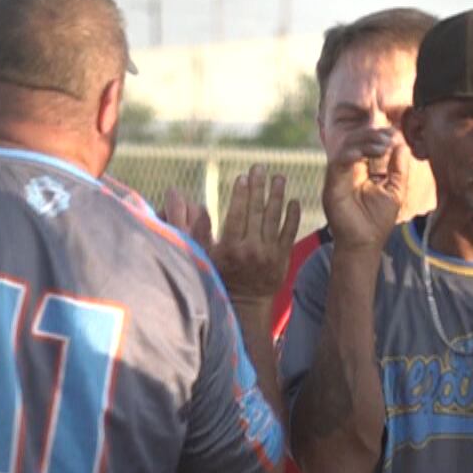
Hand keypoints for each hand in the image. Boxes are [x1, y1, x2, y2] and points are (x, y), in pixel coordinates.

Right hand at [162, 168, 302, 305]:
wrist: (244, 304)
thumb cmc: (218, 276)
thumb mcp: (202, 256)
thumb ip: (194, 227)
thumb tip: (178, 197)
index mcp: (229, 249)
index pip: (236, 215)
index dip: (240, 195)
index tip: (242, 177)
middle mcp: (250, 251)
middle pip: (256, 213)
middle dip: (258, 188)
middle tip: (260, 168)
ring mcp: (269, 255)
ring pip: (274, 220)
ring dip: (277, 196)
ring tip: (279, 178)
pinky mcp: (283, 259)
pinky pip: (289, 233)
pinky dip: (292, 217)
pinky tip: (293, 201)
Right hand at [322, 127, 409, 252]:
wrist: (364, 244)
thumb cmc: (377, 221)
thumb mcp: (395, 190)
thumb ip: (398, 169)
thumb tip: (402, 144)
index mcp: (360, 170)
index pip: (366, 144)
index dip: (378, 135)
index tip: (395, 134)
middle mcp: (347, 170)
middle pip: (355, 141)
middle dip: (373, 135)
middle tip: (389, 137)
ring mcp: (338, 176)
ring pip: (346, 147)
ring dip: (365, 142)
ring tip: (383, 146)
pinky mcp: (332, 185)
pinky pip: (337, 162)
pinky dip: (351, 154)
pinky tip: (367, 153)